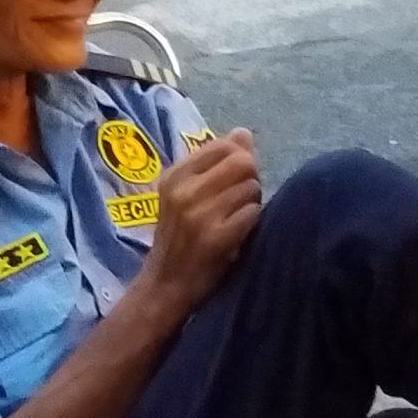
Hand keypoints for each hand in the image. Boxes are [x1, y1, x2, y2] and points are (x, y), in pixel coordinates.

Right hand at [146, 129, 260, 307]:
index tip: (234, 180)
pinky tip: (240, 234)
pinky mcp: (216, 238)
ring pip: (251, 189)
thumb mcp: (185, 196)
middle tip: (243, 199)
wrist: (165, 285)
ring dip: (253, 203)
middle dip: (251, 179)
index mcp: (175, 175)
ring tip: (238, 218)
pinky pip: (252, 214)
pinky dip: (253, 222)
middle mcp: (184, 191)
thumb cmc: (180, 238)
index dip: (240, 159)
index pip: (223, 146)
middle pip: (243, 163)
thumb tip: (244, 132)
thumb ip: (215, 164)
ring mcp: (199, 215)